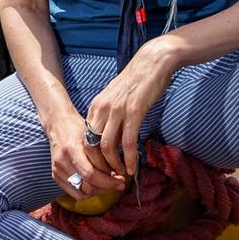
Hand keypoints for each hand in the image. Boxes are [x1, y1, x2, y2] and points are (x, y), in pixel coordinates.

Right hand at [48, 112, 124, 200]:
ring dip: (98, 191)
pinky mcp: (56, 176)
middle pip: (87, 186)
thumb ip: (102, 155)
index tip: (121, 179)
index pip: (91, 175)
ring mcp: (57, 170)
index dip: (109, 181)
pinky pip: (75, 192)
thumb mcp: (92, 136)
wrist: (57, 125)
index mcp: (71, 149)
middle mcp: (62, 162)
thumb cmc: (77, 127)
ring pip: (81, 193)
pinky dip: (88, 190)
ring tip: (108, 183)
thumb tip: (117, 173)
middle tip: (119, 183)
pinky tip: (97, 183)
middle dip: (106, 187)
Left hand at [85, 42, 177, 176]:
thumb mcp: (115, 97)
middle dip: (99, 165)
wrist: (153, 62)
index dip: (92, 157)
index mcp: (96, 106)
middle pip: (91, 145)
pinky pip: (127, 142)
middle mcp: (102, 109)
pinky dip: (129, 159)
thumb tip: (109, 134)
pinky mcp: (134, 112)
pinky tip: (133, 168)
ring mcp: (117, 111)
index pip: (86, 138)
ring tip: (121, 175)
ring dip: (113, 165)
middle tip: (109, 176)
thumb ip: (109, 114)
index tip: (101, 168)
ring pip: (107, 147)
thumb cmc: (137, 81)